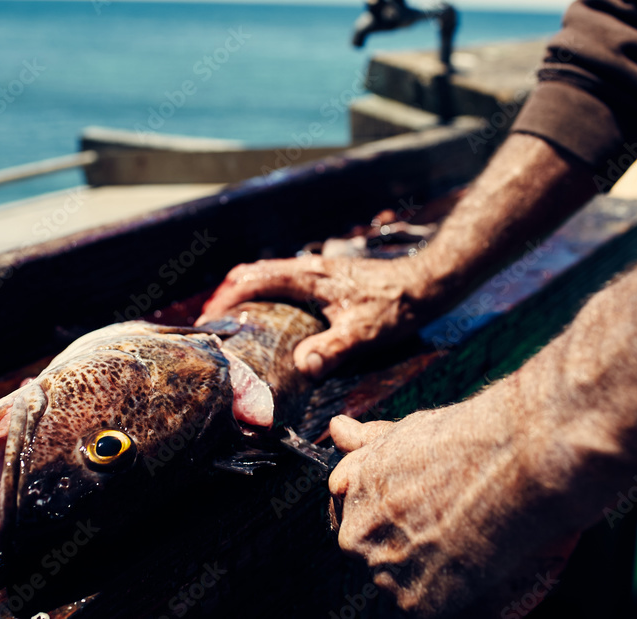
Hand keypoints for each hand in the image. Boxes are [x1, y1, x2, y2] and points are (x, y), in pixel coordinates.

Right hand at [197, 255, 436, 377]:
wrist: (428, 282)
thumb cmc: (397, 305)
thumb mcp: (363, 334)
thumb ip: (330, 350)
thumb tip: (300, 367)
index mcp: (308, 278)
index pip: (254, 281)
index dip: (226, 300)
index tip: (208, 321)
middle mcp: (308, 268)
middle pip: (254, 273)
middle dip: (228, 295)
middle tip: (213, 323)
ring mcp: (317, 270)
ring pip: (269, 275)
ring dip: (247, 293)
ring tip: (235, 321)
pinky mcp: (327, 277)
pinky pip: (285, 281)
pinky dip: (267, 294)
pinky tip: (273, 318)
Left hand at [327, 398, 577, 616]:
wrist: (511, 465)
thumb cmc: (462, 442)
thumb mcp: (404, 433)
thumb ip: (365, 443)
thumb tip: (337, 428)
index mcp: (349, 492)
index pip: (348, 514)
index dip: (379, 515)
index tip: (407, 514)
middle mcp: (356, 535)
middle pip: (368, 551)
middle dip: (395, 544)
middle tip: (438, 529)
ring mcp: (383, 571)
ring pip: (392, 582)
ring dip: (417, 572)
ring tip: (455, 545)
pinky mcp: (414, 602)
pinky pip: (420, 606)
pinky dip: (441, 596)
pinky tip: (463, 569)